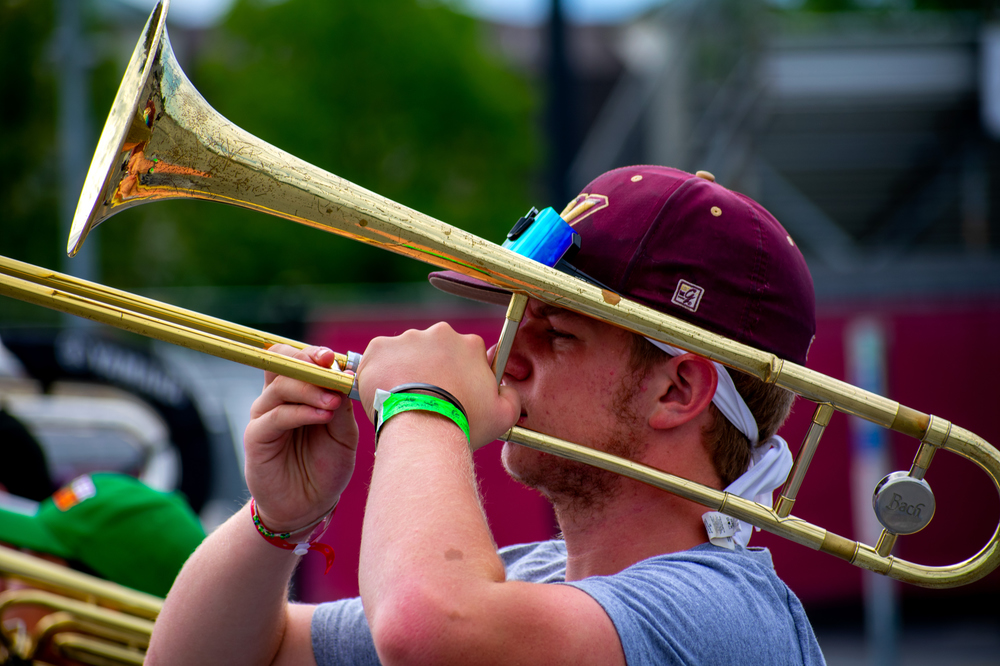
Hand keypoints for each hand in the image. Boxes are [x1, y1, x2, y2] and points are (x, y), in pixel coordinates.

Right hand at [243, 345, 358, 530]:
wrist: (308, 506)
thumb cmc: (326, 467)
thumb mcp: (343, 434)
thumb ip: (341, 406)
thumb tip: (344, 376)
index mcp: (298, 392)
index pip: (297, 358)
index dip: (313, 354)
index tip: (332, 358)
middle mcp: (277, 399)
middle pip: (282, 363)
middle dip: (307, 361)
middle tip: (331, 369)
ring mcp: (264, 416)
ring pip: (280, 386)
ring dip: (310, 389)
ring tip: (333, 401)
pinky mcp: (256, 438)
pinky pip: (275, 416)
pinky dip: (301, 412)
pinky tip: (322, 416)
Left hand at [357, 323, 519, 450]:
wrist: (423, 429)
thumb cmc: (463, 424)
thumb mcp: (504, 415)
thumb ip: (511, 397)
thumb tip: (506, 389)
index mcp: (470, 345)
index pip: (464, 354)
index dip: (456, 376)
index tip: (449, 393)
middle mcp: (439, 334)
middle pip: (433, 350)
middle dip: (429, 370)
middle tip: (425, 399)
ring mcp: (407, 338)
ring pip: (404, 354)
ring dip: (403, 372)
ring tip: (403, 401)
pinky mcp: (379, 347)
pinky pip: (377, 359)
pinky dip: (378, 374)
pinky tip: (384, 395)